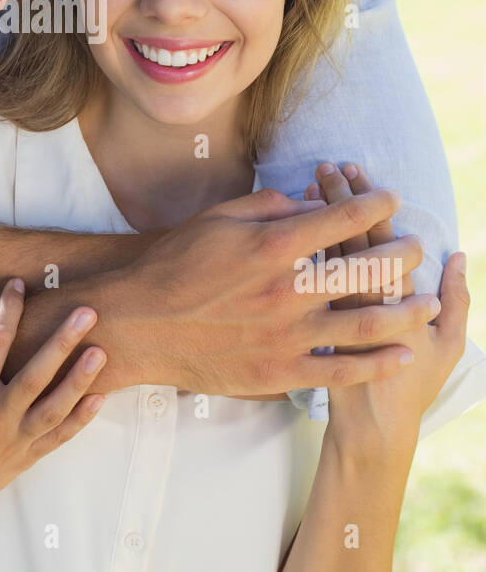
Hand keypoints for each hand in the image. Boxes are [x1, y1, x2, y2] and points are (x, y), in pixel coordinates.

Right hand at [0, 279, 107, 537]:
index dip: (7, 310)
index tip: (17, 285)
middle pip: (35, 374)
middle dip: (62, 341)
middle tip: (88, 311)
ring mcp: (14, 441)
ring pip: (54, 407)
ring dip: (80, 379)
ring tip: (101, 351)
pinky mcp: (26, 458)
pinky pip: (58, 439)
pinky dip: (81, 420)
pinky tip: (100, 397)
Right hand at [125, 185, 436, 394]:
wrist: (140, 324)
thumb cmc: (177, 264)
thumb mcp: (219, 218)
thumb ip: (270, 206)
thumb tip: (311, 201)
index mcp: (274, 244)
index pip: (343, 218)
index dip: (376, 205)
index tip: (391, 199)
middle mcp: (288, 289)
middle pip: (367, 270)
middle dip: (402, 256)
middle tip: (416, 248)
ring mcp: (287, 335)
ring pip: (368, 324)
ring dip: (407, 311)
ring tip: (429, 303)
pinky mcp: (280, 372)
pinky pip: (342, 370)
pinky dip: (379, 362)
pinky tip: (402, 353)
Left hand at [305, 163, 469, 445]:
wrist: (370, 430)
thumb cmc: (414, 388)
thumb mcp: (448, 348)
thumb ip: (458, 301)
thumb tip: (460, 256)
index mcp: (398, 304)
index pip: (380, 239)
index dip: (368, 203)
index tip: (357, 171)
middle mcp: (362, 307)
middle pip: (347, 239)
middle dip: (338, 199)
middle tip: (327, 165)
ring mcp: (332, 320)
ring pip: (321, 257)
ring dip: (315, 219)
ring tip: (307, 184)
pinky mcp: (309, 330)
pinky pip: (301, 285)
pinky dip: (299, 253)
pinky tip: (292, 228)